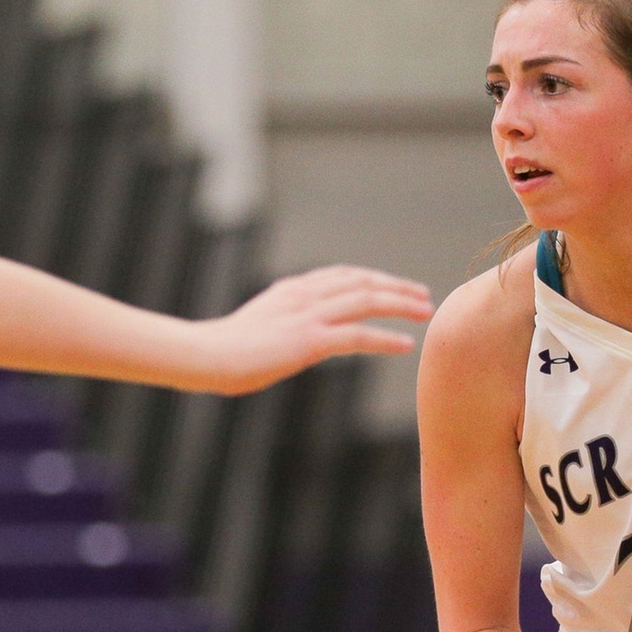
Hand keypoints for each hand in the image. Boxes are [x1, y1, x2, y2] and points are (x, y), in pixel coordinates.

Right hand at [196, 265, 432, 392]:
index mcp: (292, 290)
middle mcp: (304, 295)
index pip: (343, 275)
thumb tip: (300, 334)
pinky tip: (406, 344)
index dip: (374, 278)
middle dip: (396, 287)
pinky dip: (386, 338)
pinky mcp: (309, 341)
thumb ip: (284, 322)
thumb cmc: (225, 349)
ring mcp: (307, 316)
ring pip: (367, 301)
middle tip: (423, 295)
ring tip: (426, 312)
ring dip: (401, 305)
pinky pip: (358, 336)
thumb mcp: (261, 326)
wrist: (205, 355)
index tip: (397, 285)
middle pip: (362, 282)